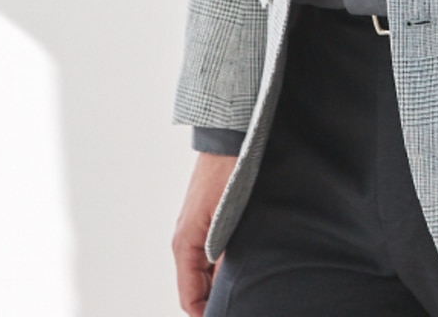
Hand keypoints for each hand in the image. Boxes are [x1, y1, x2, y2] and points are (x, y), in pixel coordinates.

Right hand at [173, 152, 236, 315]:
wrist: (230, 138)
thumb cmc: (229, 174)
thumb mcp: (228, 221)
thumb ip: (225, 259)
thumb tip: (230, 289)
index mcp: (185, 245)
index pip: (190, 300)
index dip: (208, 315)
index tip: (235, 313)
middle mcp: (186, 241)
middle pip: (198, 289)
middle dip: (218, 302)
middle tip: (247, 301)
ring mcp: (196, 231)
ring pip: (207, 273)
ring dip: (224, 283)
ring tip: (252, 287)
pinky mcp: (208, 221)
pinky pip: (213, 256)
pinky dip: (226, 266)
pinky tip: (249, 264)